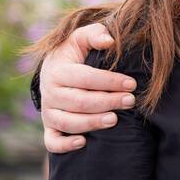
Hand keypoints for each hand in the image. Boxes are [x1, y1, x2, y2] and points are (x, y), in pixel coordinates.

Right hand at [40, 23, 137, 152]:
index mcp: (58, 70)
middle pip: (79, 102)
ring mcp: (48, 112)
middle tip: (130, 101)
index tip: (131, 84)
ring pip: (68, 122)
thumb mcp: (81, 38)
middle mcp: (50, 93)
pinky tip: (83, 143)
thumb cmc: (74, 54)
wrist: (52, 70)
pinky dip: (65, 145)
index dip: (109, 81)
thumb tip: (110, 41)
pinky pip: (52, 141)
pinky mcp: (49, 128)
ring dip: (92, 123)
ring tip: (114, 120)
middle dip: (107, 102)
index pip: (85, 77)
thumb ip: (95, 34)